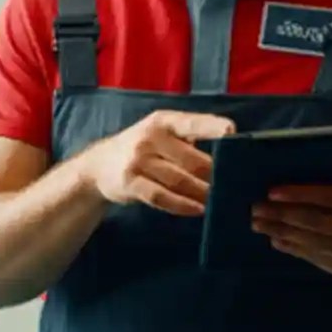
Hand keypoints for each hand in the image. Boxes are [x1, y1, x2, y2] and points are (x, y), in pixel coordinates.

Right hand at [81, 110, 234, 216]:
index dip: (213, 126)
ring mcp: (138, 160)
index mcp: (163, 121)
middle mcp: (150, 137)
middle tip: (234, 186)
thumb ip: (190, 137)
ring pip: (180, 181)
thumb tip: (229, 152)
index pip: (192, 122)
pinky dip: (183, 205)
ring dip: (203, 194)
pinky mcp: (130, 183)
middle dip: (215, 175)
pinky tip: (198, 209)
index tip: (232, 132)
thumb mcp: (162, 132)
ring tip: (220, 201)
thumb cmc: (143, 148)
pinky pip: (162, 197)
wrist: (98, 165)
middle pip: (192, 160)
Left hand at [251, 138, 331, 280]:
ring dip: (281, 231)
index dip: (302, 194)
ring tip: (257, 221)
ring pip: (311, 243)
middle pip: (316, 222)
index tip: (274, 190)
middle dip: (283, 214)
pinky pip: (315, 259)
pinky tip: (275, 238)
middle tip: (256, 206)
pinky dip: (293, 248)